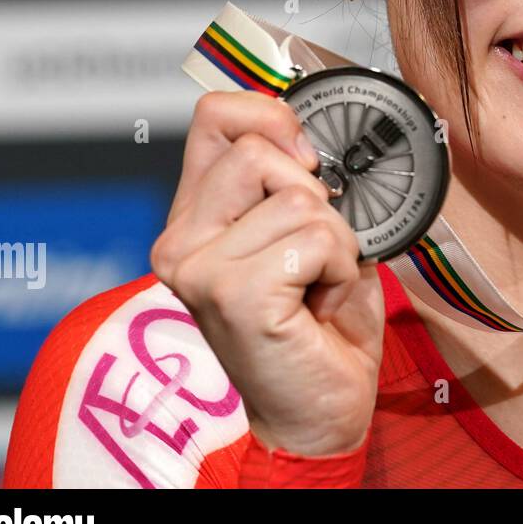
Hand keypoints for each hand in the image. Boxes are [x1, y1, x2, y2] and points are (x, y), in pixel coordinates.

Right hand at [151, 90, 383, 456]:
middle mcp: (182, 239)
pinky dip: (339, 269)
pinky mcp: (232, 293)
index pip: (215, 116)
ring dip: (335, 241)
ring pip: (299, 197)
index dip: (270, 116)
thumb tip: (308, 136)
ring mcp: (199, 267)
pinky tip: (318, 305)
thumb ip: (293, 181)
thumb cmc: (317, 322)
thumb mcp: (306, 231)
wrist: (320, 407)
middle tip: (313, 254)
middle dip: (314, 196)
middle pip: (259, 149)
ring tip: (316, 285)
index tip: (305, 157)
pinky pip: (316, 238)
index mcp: (197, 214)